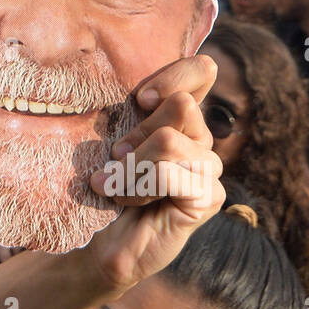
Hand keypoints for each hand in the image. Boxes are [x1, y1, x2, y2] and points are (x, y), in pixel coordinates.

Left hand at [85, 55, 224, 293]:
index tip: (139, 100)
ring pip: (169, 141)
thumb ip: (127, 110)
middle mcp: (199, 136)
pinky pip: (170, 174)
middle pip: (182, 104)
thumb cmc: (102, 181)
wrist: (99, 238)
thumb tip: (138, 93)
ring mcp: (208, 168)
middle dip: (137, 132)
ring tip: (112, 185)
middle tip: (114, 156)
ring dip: (130, 166)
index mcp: (178, 114)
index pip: (201, 70)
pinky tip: (125, 200)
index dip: (172, 76)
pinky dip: (137, 186)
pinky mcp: (209, 197)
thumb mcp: (109, 135)